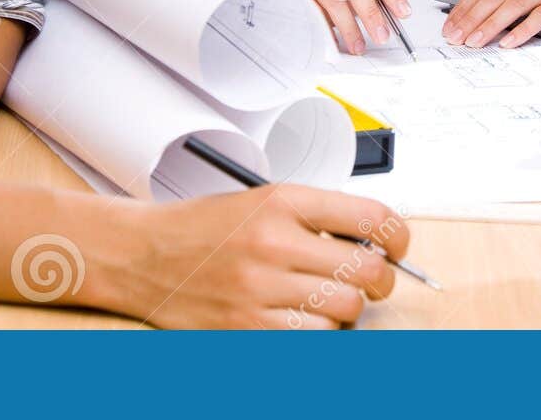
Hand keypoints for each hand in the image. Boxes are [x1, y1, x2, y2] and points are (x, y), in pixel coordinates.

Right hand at [137, 185, 410, 328]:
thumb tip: (375, 242)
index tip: (398, 246)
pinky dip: (318, 334)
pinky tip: (304, 321)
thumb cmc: (204, 228)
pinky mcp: (246, 328)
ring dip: (347, 311)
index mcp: (283, 201)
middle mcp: (273, 242)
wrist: (141, 254)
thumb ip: (317, 217)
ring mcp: (259, 289)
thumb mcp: (263, 201)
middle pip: (365, 271)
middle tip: (373, 281)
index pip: (370, 217)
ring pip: (344, 311)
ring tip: (329, 301)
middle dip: (380, 280)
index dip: (398, 236)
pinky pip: (311, 339)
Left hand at [442, 0, 540, 48]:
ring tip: (474, 42)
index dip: (464, 6)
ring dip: (490, 25)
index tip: (450, 24)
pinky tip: (508, 42)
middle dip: (470, 18)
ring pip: (512, 5)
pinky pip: (539, 16)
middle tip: (455, 37)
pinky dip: (521, 30)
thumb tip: (478, 13)